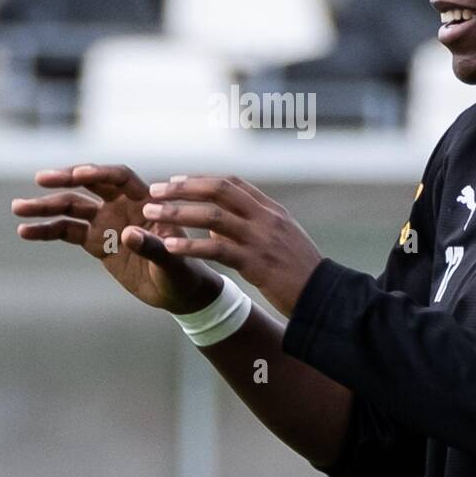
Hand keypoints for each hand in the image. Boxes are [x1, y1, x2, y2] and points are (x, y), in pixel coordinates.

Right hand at [13, 164, 222, 314]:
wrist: (178, 291)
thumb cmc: (183, 272)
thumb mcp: (173, 263)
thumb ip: (153, 247)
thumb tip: (127, 234)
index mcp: (146, 201)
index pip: (120, 178)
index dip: (100, 174)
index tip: (80, 175)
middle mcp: (123, 206)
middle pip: (89, 185)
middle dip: (65, 180)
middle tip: (40, 179)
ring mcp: (106, 222)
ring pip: (72, 208)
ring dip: (46, 207)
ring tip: (18, 208)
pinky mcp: (96, 242)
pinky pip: (67, 232)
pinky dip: (47, 231)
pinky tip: (25, 231)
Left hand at [140, 175, 323, 317]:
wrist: (324, 297)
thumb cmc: (299, 272)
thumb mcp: (279, 241)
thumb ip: (249, 228)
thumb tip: (213, 224)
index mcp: (272, 210)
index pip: (232, 183)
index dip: (200, 179)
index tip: (175, 180)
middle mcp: (267, 218)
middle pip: (218, 190)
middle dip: (182, 188)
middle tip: (153, 190)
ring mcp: (262, 239)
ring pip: (213, 217)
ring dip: (178, 213)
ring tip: (151, 215)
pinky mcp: (257, 263)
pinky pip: (217, 249)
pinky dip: (191, 245)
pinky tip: (170, 247)